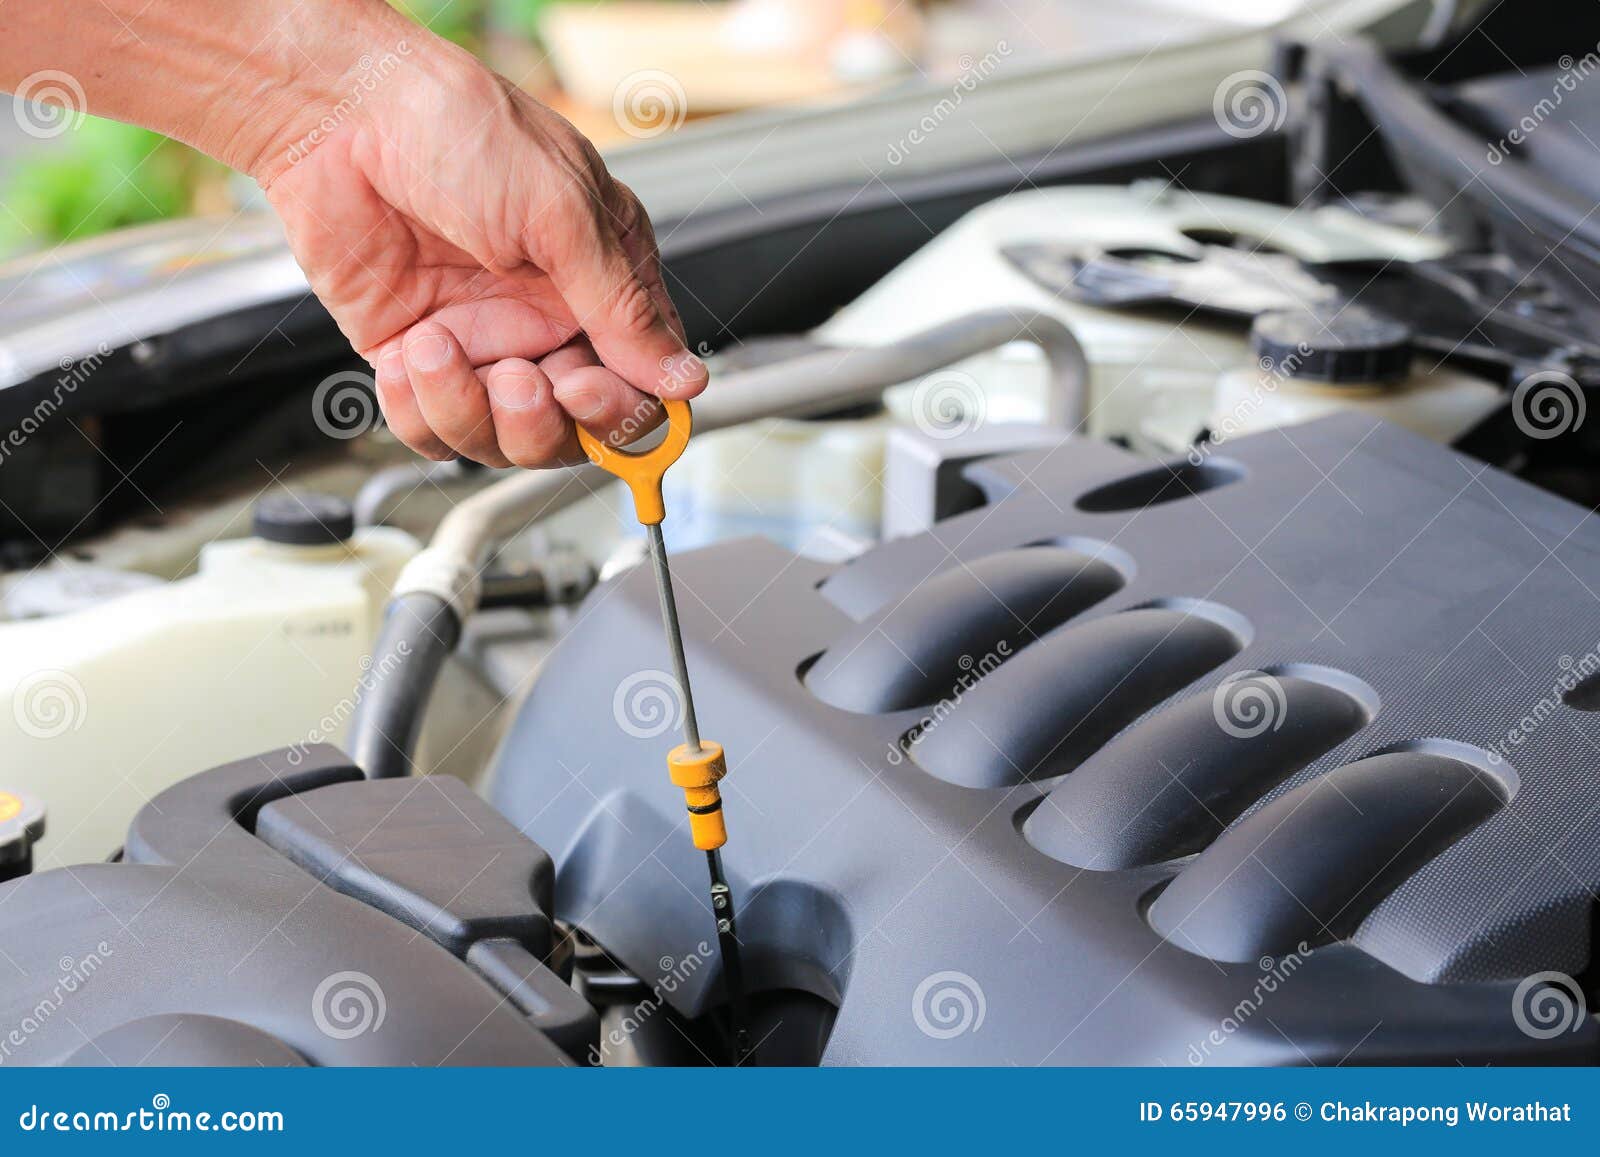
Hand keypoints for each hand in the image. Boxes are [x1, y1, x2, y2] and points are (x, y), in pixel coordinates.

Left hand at [256, 36, 706, 467]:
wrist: (339, 114)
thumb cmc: (456, 129)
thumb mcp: (560, 213)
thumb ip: (622, 309)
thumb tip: (683, 381)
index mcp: (603, 280)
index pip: (640, 384)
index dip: (622, 411)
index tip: (587, 392)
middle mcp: (548, 319)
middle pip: (573, 430)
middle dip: (545, 422)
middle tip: (521, 379)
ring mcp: (482, 341)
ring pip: (500, 441)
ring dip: (471, 412)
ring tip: (440, 345)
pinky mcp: (418, 358)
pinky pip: (431, 429)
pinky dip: (418, 409)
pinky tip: (408, 354)